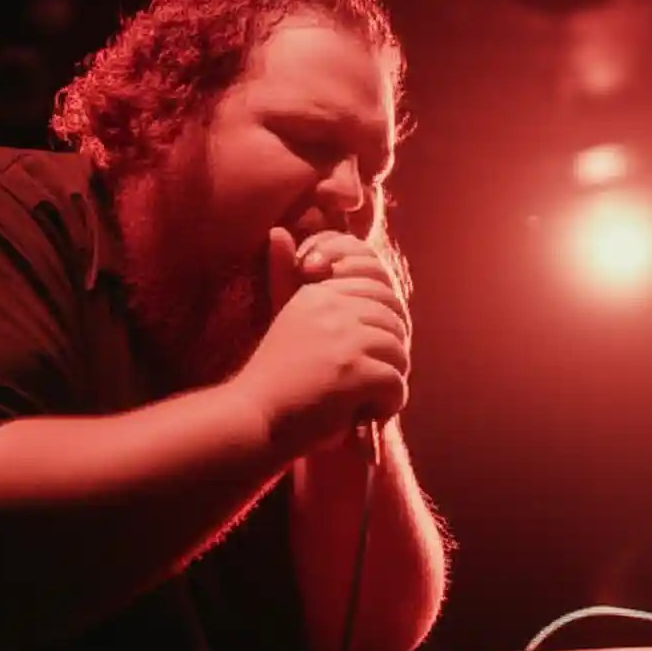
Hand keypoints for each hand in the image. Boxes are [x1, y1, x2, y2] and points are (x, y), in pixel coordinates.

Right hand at [229, 228, 409, 453]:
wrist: (252, 419)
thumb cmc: (271, 379)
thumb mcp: (285, 321)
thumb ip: (289, 282)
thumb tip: (279, 231)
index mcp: (317, 294)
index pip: (378, 291)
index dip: (384, 325)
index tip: (367, 354)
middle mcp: (332, 308)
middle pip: (395, 320)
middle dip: (390, 353)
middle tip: (369, 380)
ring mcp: (345, 339)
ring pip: (399, 353)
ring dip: (389, 381)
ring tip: (363, 398)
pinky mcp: (356, 372)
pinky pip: (396, 384)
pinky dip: (387, 405)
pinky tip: (362, 413)